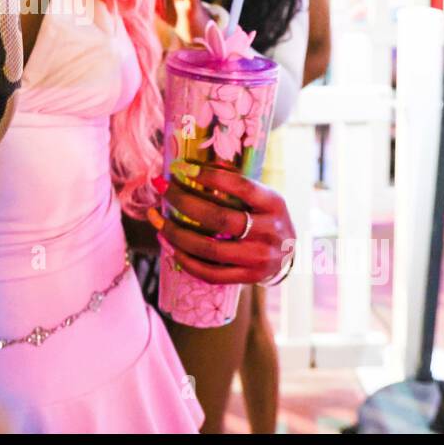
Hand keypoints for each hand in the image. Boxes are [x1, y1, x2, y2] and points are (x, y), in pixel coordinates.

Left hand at [147, 162, 294, 285]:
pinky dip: (185, 260)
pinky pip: (210, 273)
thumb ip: (234, 183)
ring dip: (176, 233)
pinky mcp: (248, 277)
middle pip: (219, 218)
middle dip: (184, 202)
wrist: (287, 254)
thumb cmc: (265, 217)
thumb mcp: (261, 196)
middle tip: (163, 190)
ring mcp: (259, 258)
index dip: (210, 176)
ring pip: (209, 248)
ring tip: (156, 219)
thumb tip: (192, 166)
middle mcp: (269, 231)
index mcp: (273, 203)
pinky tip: (169, 245)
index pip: (241, 186)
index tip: (182, 168)